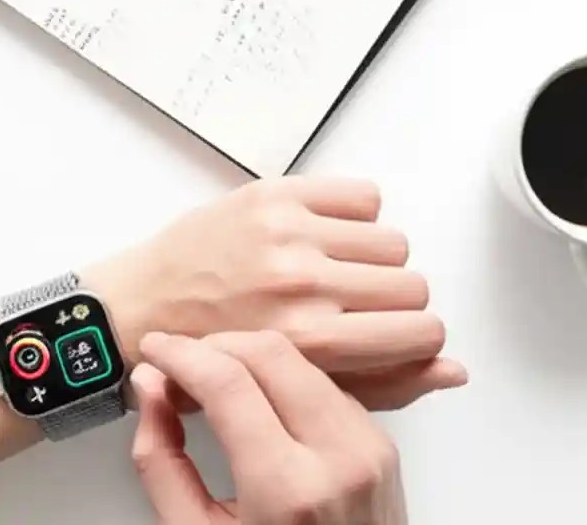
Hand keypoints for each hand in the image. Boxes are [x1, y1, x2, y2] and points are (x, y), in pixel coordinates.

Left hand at [83, 176, 464, 409]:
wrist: (137, 310)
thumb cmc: (206, 357)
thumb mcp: (294, 390)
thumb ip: (380, 384)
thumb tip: (450, 369)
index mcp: (311, 341)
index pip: (421, 330)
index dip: (416, 336)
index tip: (399, 335)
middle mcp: (303, 284)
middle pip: (412, 284)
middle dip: (394, 301)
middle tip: (355, 307)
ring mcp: (287, 235)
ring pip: (392, 240)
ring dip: (373, 259)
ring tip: (334, 272)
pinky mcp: (273, 196)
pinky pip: (362, 195)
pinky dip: (354, 215)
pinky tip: (324, 237)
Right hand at [131, 331, 407, 524]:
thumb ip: (162, 462)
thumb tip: (151, 389)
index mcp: (289, 491)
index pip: (227, 382)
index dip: (181, 354)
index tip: (155, 350)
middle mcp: (340, 460)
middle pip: (269, 353)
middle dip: (214, 345)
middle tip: (179, 365)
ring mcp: (369, 450)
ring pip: (301, 360)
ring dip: (248, 358)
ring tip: (211, 383)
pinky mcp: (381, 446)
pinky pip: (325, 385)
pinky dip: (282, 380)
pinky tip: (254, 401)